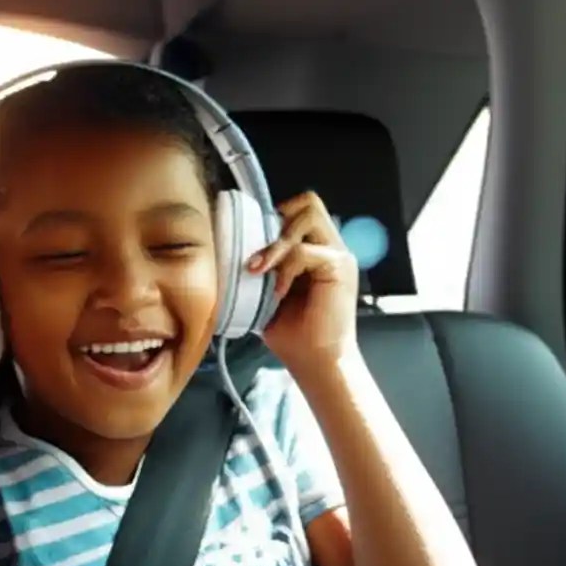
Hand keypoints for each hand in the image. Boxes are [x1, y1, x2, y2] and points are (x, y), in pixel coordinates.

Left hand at [250, 191, 361, 371]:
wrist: (316, 363)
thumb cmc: (292, 334)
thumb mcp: (264, 294)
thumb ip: (257, 269)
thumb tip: (225, 251)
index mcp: (313, 248)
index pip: (295, 210)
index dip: (270, 219)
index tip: (246, 243)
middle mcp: (329, 246)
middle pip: (307, 201)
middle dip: (276, 222)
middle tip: (258, 256)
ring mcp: (337, 254)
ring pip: (308, 215)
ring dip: (277, 242)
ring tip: (260, 270)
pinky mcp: (340, 267)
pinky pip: (305, 250)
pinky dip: (285, 269)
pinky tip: (277, 293)